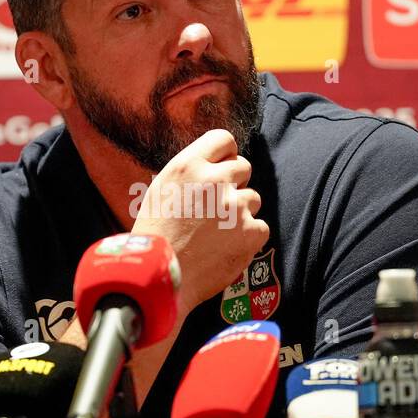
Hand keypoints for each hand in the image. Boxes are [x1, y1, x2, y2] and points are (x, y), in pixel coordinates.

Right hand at [130, 129, 268, 311]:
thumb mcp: (162, 190)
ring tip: (216, 233)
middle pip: (243, 167)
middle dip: (234, 184)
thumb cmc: (156, 237)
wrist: (160, 278)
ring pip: (252, 198)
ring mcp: (236, 206)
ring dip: (240, 212)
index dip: (225, 155)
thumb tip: (215, 162)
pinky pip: (260, 226)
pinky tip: (226, 247)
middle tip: (216, 207)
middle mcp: (215, 180)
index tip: (221, 168)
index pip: (224, 139)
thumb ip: (190, 173)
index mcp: (189, 165)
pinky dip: (248, 237)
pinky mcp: (251, 231)